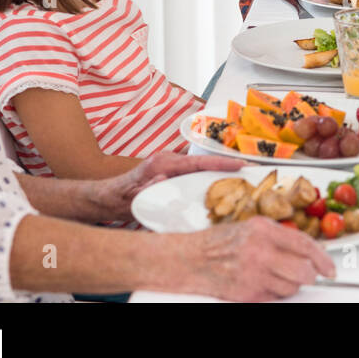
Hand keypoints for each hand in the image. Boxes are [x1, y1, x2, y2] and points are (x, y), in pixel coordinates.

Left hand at [97, 152, 243, 223]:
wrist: (108, 198)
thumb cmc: (121, 199)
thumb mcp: (135, 197)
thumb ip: (150, 188)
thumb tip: (164, 179)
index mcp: (162, 163)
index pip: (197, 162)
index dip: (220, 163)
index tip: (240, 164)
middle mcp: (168, 158)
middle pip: (204, 160)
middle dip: (227, 164)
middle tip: (250, 171)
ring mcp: (170, 162)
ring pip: (201, 164)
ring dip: (219, 170)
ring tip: (242, 176)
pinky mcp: (172, 169)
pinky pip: (195, 169)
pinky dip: (209, 174)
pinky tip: (220, 183)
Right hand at [188, 216, 337, 301]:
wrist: (191, 259)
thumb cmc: (220, 242)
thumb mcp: (253, 227)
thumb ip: (281, 236)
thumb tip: (308, 250)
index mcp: (264, 230)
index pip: (305, 245)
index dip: (323, 259)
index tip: (330, 268)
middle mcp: (260, 252)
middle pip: (303, 271)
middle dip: (309, 275)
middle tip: (305, 274)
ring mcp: (253, 275)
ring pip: (291, 288)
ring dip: (288, 285)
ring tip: (273, 275)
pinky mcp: (246, 294)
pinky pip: (274, 299)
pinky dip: (273, 294)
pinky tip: (261, 283)